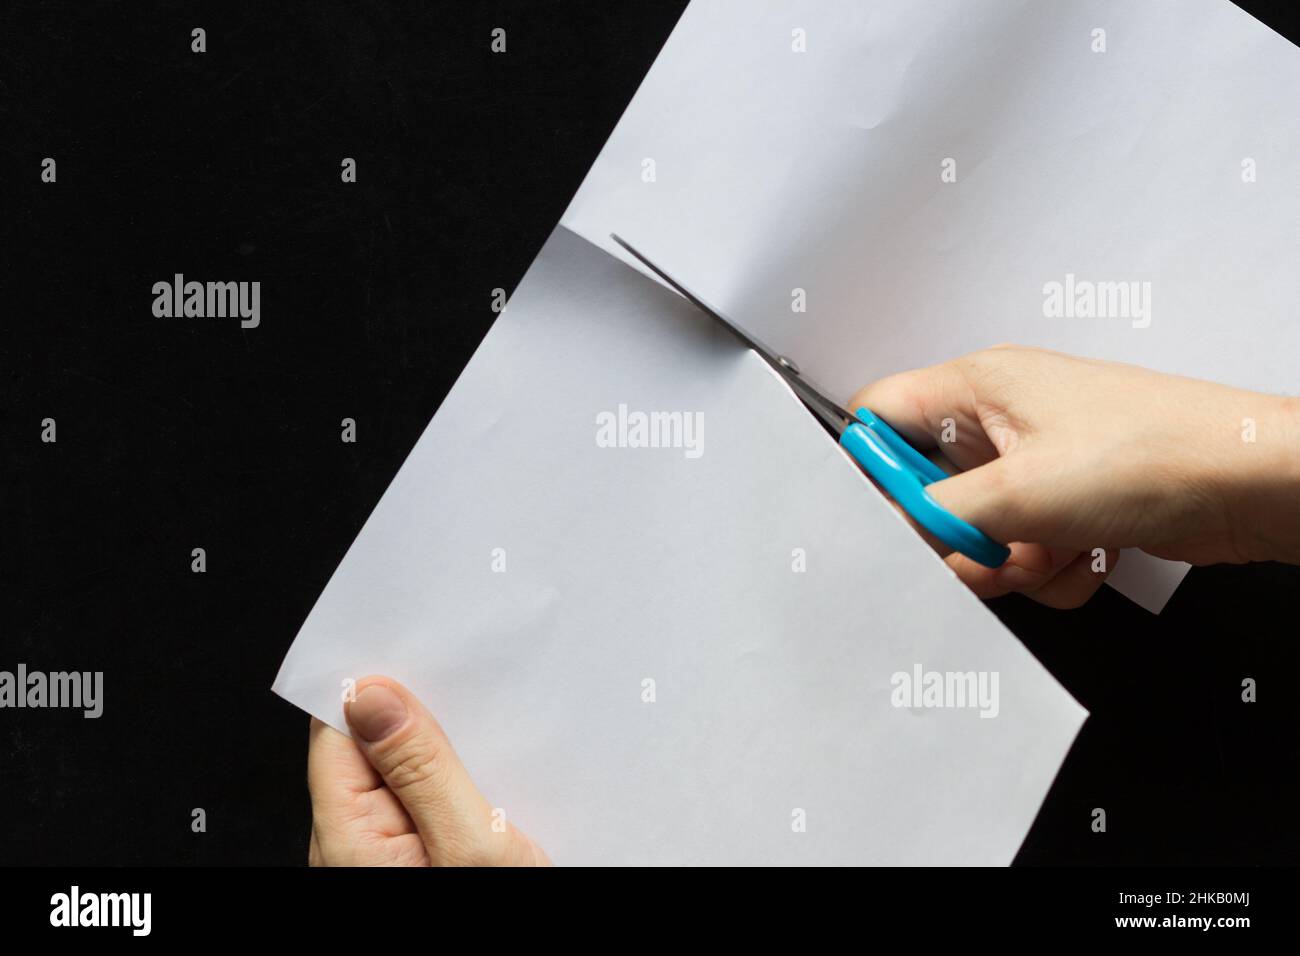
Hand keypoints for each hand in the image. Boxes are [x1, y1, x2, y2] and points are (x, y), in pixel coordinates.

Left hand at [307, 676, 549, 865]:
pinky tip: (497, 781)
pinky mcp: (424, 856)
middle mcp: (356, 846)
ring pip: (407, 775)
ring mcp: (389, 854)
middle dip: (418, 718)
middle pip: (372, 751)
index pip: (336, 735)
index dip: (371, 690)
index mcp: (349, 839)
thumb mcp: (470, 844)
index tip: (413, 654)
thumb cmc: (494, 918)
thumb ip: (423, 771)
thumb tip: (373, 697)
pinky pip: (430, 802)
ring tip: (494, 743)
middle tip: (472, 695)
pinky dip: (459, 782)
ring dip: (446, 754)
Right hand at [852, 345, 1299, 607]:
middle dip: (959, 537)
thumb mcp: (1017, 493)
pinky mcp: (1072, 502)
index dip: (871, 468)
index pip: (881, 415)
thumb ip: (934, 516)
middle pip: (932, 489)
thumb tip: (893, 531)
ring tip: (1053, 553)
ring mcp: (1041, 462)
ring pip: (981, 531)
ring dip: (1011, 561)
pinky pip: (1027, 550)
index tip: (886, 515)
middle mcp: (1006, 418)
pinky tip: (1088, 557)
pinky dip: (1051, 568)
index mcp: (979, 386)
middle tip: (984, 550)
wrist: (1252, 485)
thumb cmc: (1155, 454)